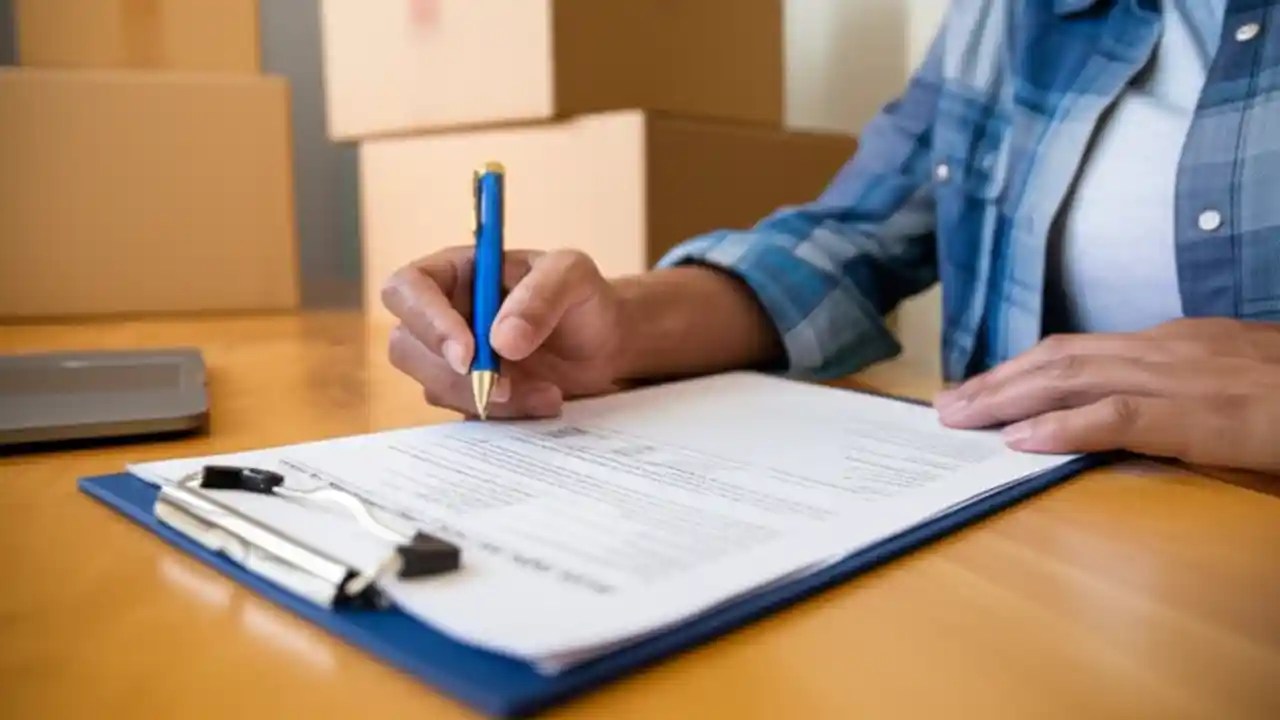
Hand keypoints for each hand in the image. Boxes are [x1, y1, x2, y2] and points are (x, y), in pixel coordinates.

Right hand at [381, 248, 626, 417]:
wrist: (605, 343)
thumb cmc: (583, 297)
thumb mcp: (574, 276)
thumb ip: (542, 295)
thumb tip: (501, 340)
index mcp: (454, 272)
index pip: (407, 289)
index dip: (426, 322)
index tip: (468, 354)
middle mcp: (442, 314)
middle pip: (406, 346)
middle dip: (454, 374)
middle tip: (507, 386)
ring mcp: (451, 358)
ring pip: (434, 386)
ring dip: (485, 398)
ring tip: (547, 393)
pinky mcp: (468, 392)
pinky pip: (465, 411)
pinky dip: (504, 414)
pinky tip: (544, 401)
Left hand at [934, 319, 1279, 472]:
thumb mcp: (1234, 375)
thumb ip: (1180, 385)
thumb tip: (1128, 404)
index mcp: (1172, 343)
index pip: (1077, 351)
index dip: (1021, 369)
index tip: (980, 388)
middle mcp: (1166, 349)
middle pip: (1059, 359)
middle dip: (997, 382)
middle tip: (945, 405)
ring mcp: (1182, 378)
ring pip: (1072, 379)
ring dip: (1007, 399)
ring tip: (960, 419)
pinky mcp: (1201, 415)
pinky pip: (1116, 418)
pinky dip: (1062, 426)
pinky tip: (1020, 440)